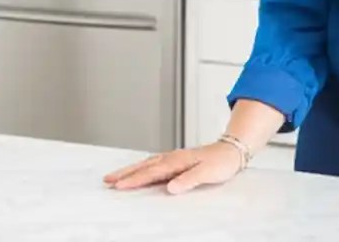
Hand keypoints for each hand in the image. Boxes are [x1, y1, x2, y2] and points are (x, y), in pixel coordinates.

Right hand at [103, 142, 244, 194]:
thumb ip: (189, 180)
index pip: (151, 172)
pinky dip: (141, 169)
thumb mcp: (207, 172)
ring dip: (130, 170)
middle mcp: (172, 158)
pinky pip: (153, 165)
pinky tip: (137, 172)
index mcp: (177, 161)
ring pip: (146, 164)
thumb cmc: (220, 162)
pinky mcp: (175, 161)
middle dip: (125, 173)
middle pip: (144, 166)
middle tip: (107, 180)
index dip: (135, 179)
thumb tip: (171, 187)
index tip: (119, 185)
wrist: (231, 151)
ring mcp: (173, 158)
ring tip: (115, 177)